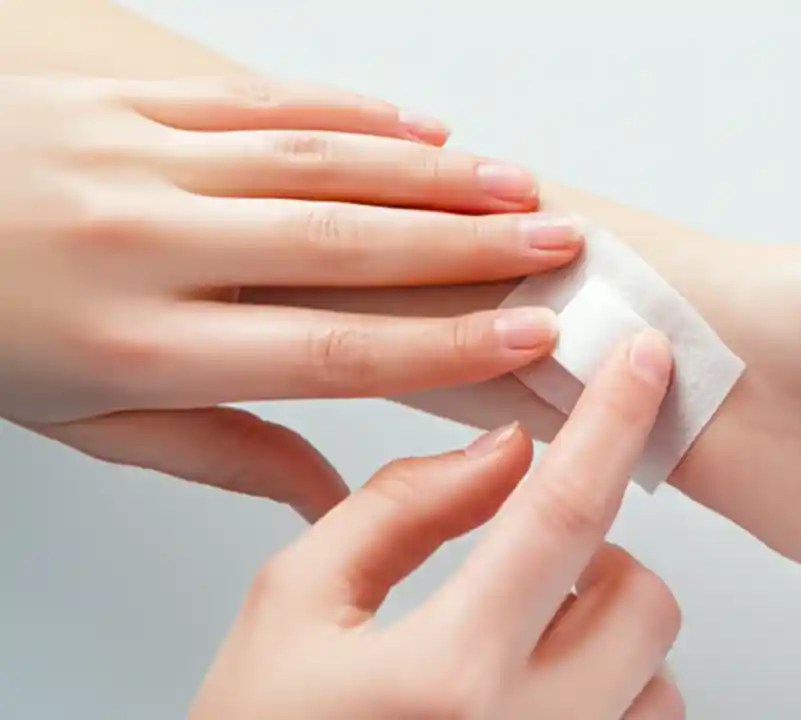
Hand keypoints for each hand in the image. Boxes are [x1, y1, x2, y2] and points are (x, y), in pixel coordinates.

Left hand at [0, 75, 583, 519]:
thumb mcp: (82, 422)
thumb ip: (216, 448)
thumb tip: (322, 490)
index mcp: (139, 343)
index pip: (328, 349)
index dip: (442, 342)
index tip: (526, 338)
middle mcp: (145, 244)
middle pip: (343, 243)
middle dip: (467, 245)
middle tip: (556, 244)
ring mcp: (133, 157)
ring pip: (312, 161)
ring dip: (428, 173)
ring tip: (513, 184)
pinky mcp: (120, 98)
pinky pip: (253, 98)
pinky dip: (345, 110)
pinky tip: (415, 123)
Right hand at [192, 331, 682, 719]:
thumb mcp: (292, 608)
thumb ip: (399, 511)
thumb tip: (500, 452)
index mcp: (447, 677)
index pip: (562, 516)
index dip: (613, 423)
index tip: (644, 362)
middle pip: (646, 602)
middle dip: (605, 560)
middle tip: (533, 563)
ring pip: (660, 678)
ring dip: (611, 638)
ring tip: (524, 647)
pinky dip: (613, 699)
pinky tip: (539, 697)